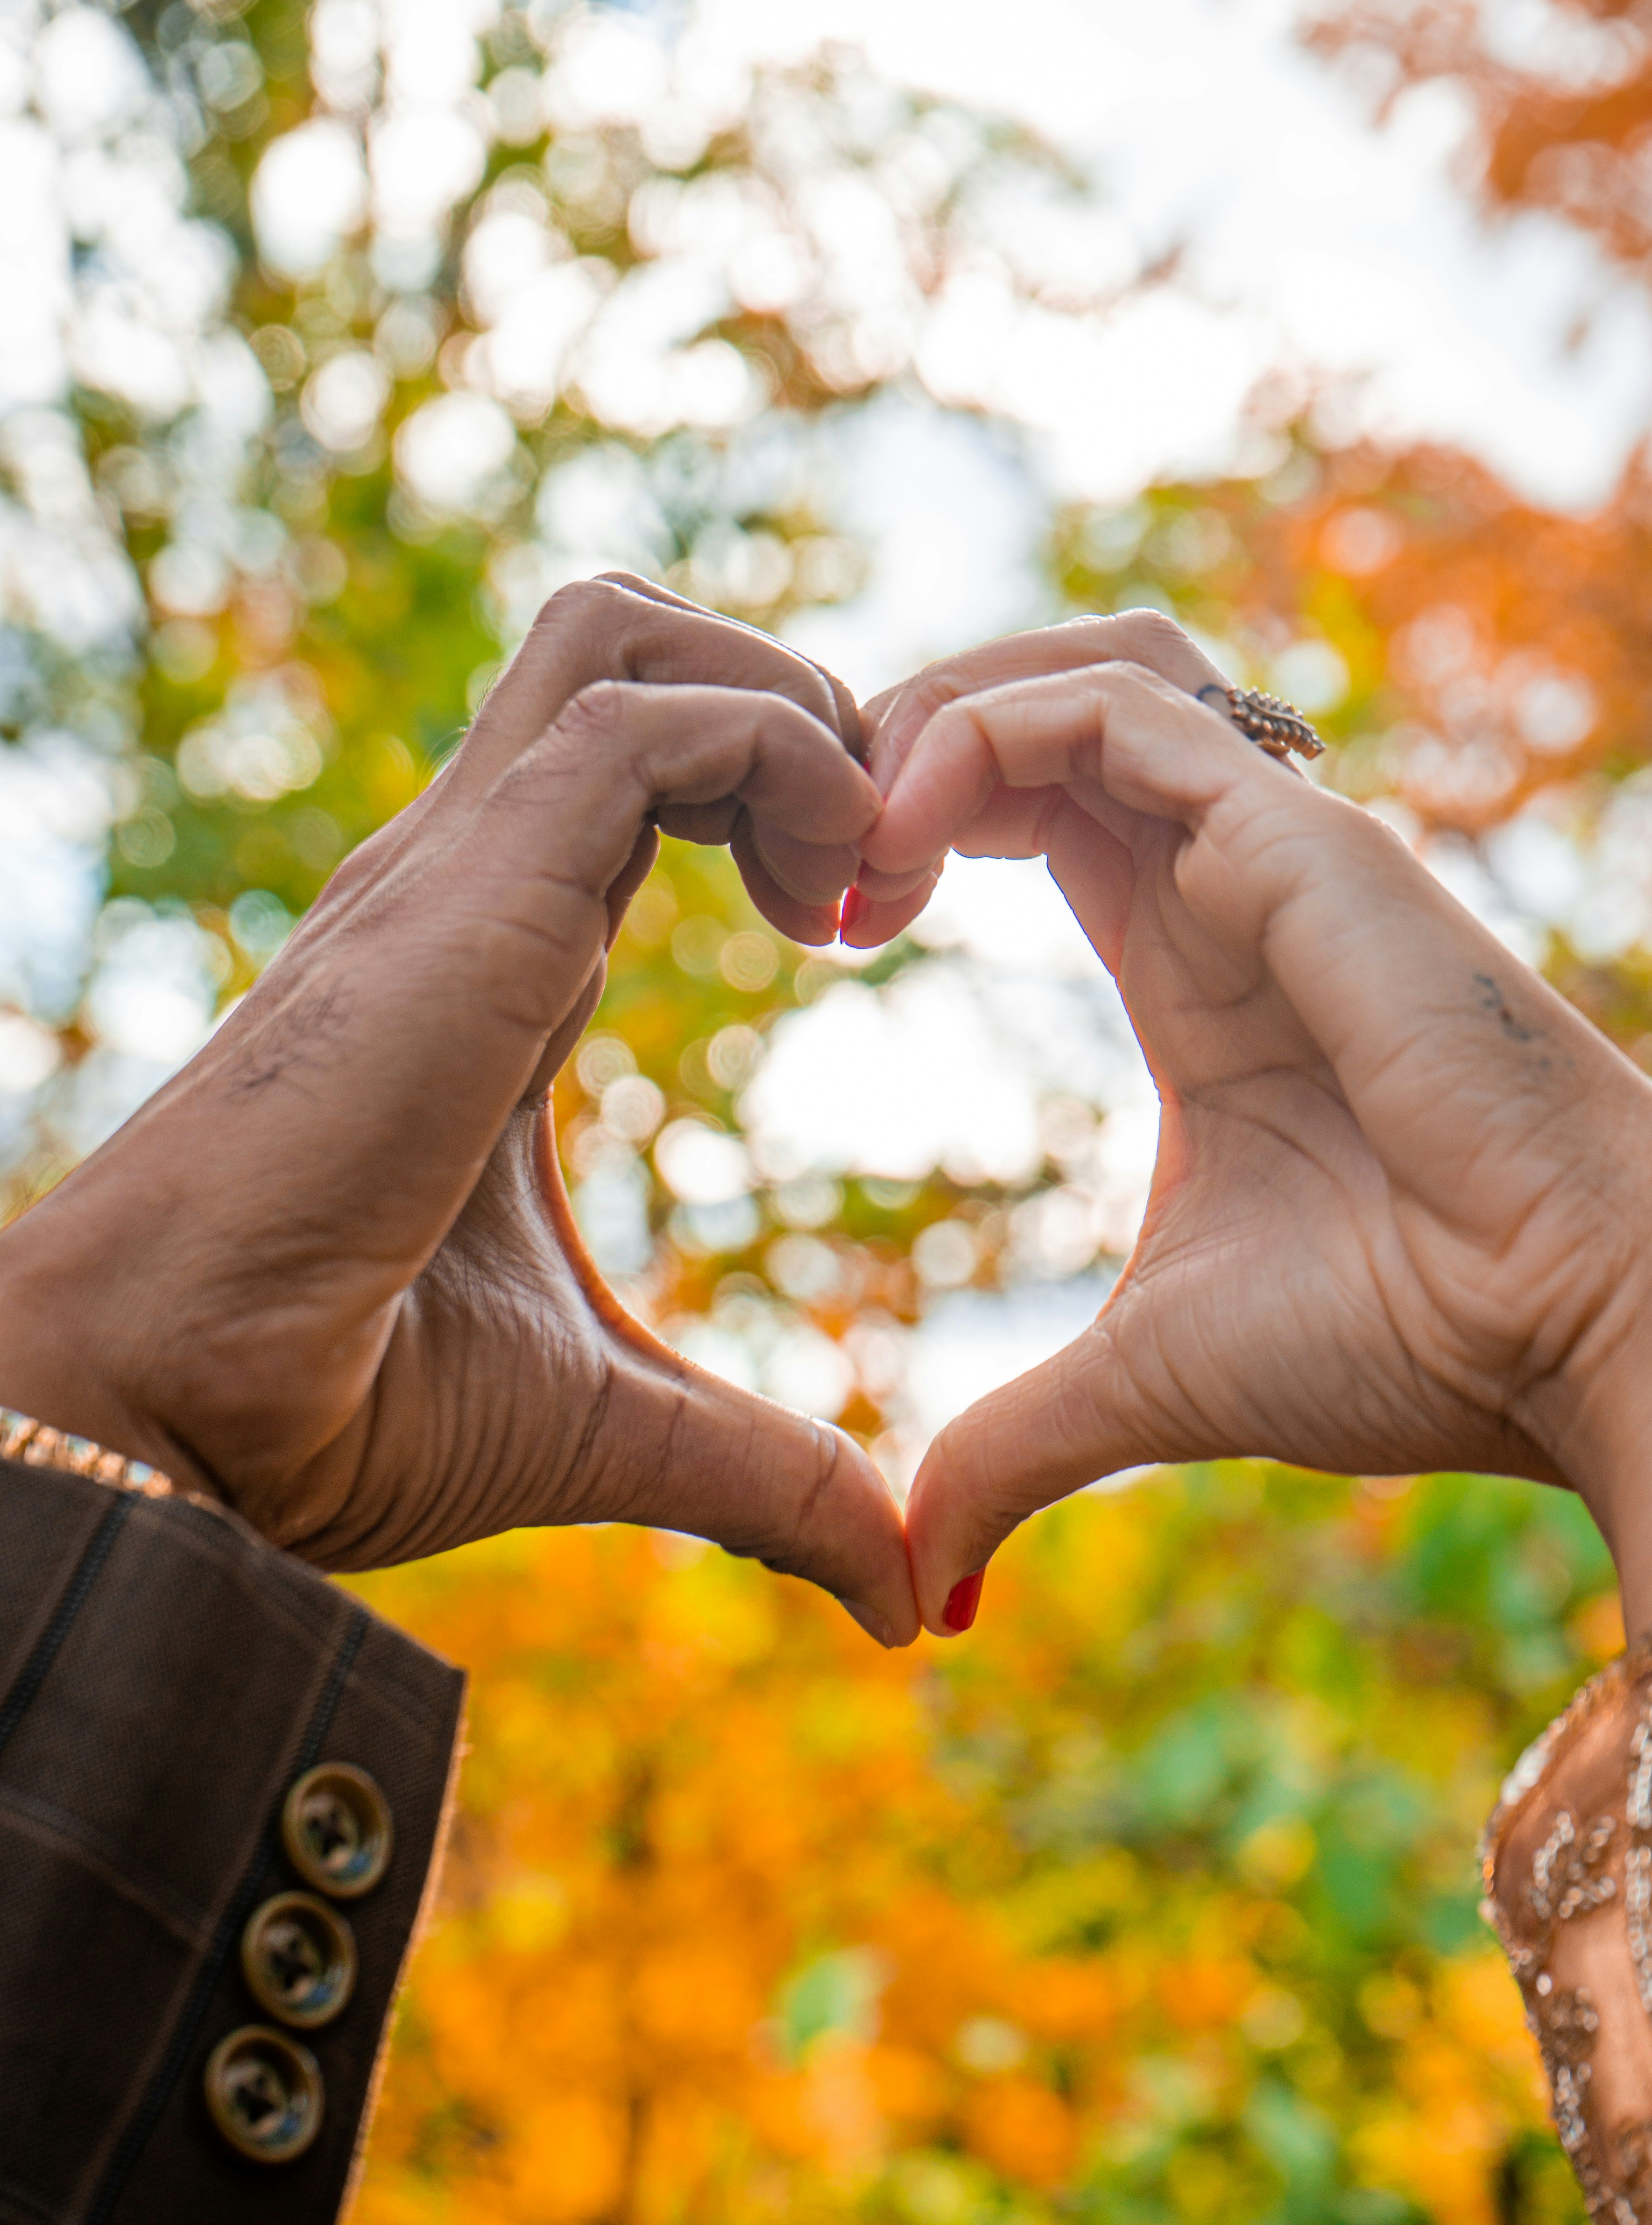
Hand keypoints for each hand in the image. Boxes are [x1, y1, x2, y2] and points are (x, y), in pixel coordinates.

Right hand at [0, 577, 917, 1646]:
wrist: (177, 1419)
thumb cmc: (340, 1406)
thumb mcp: (611, 1419)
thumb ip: (765, 1471)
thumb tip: (901, 1590)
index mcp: (499, 948)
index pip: (649, 759)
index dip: (784, 790)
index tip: (864, 930)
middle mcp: (473, 874)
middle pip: (644, 642)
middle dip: (805, 710)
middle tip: (881, 881)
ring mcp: (457, 864)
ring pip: (643, 634)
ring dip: (798, 719)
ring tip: (860, 888)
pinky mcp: (464, 884)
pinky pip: (653, 716)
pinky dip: (782, 761)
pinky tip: (832, 915)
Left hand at [853, 616, 1651, 1637]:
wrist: (1573, 1336)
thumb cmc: (1402, 1341)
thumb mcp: (1146, 1381)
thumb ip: (1017, 1448)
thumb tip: (917, 1586)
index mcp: (1193, 964)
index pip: (1035, 807)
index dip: (910, 823)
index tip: (824, 929)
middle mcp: (1230, 883)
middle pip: (1049, 706)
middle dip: (902, 739)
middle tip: (809, 865)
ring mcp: (1275, 848)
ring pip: (1086, 668)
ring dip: (942, 708)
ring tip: (855, 826)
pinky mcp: (1305, 843)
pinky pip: (1122, 709)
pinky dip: (988, 732)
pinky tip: (906, 840)